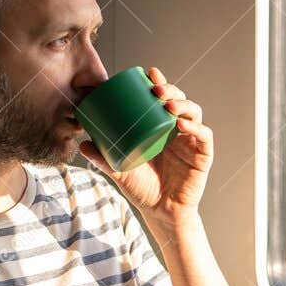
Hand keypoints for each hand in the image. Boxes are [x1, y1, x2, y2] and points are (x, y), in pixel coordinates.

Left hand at [80, 67, 212, 228]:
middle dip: (170, 89)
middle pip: (178, 100)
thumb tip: (82, 143)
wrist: (160, 213)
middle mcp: (178, 130)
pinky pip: (203, 136)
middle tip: (155, 88)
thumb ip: (102, 158)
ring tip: (167, 103)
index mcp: (160, 128)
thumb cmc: (142, 189)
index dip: (159, 82)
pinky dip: (195, 127)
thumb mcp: (119, 170)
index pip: (162, 99)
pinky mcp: (202, 155)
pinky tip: (182, 123)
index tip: (149, 73)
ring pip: (193, 112)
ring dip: (182, 103)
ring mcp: (191, 141)